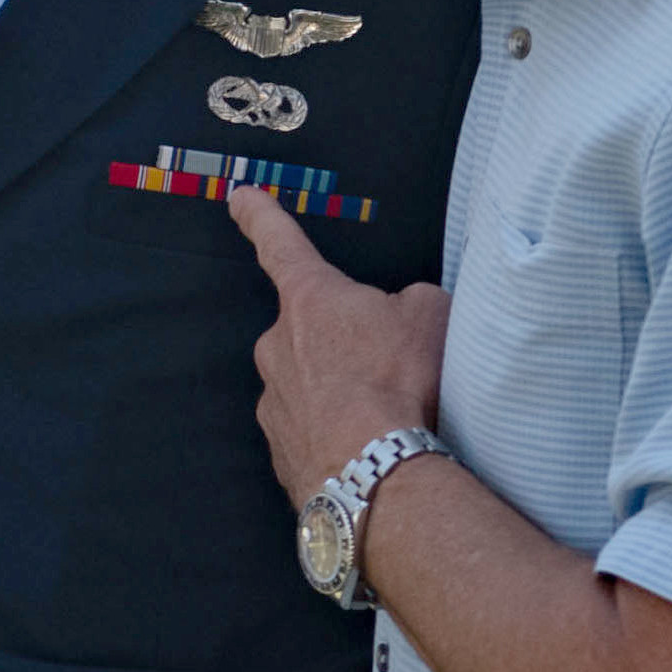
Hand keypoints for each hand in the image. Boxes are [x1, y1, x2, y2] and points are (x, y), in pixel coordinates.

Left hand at [230, 186, 448, 508]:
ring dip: (343, 394)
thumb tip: (402, 311)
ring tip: (388, 416)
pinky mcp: (280, 450)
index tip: (239, 196)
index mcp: (310, 299)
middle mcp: (277, 344)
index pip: (280, 244)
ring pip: (311, 384)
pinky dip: (337, 435)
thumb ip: (410, 300)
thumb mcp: (431, 316)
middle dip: (343, 343)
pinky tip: (369, 448)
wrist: (377, 474)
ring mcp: (273, 400)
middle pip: (310, 330)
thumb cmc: (402, 384)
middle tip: (390, 369)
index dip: (261, 216)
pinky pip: (312, 430)